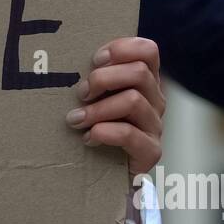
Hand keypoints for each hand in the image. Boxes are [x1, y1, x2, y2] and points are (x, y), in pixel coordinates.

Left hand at [66, 37, 163, 175]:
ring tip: (76, 120)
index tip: (95, 60)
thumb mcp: (97, 97)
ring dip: (98, 109)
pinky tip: (88, 138)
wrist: (109, 174)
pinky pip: (130, 134)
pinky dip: (105, 133)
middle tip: (81, 93)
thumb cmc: (99, 126)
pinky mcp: (151, 150)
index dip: (122, 49)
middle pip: (139, 73)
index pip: (148, 51)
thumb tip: (68, 61)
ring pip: (133, 101)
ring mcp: (155, 125)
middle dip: (104, 79)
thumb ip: (95, 79)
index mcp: (145, 81)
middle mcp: (155, 100)